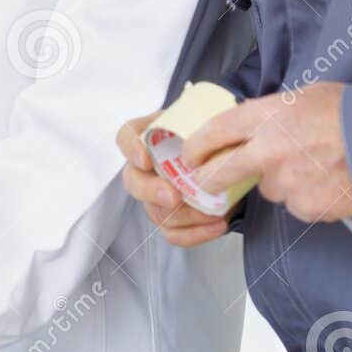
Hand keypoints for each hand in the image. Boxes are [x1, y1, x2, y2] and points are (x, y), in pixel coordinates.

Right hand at [117, 112, 233, 248]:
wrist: (225, 156)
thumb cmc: (209, 134)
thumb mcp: (208, 118)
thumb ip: (207, 119)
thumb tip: (221, 126)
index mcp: (149, 135)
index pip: (126, 136)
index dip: (131, 148)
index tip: (145, 159)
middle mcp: (145, 168)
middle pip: (134, 181)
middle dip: (152, 191)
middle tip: (173, 197)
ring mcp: (154, 195)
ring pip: (156, 212)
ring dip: (184, 216)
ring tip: (213, 213)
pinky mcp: (169, 218)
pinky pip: (173, 233)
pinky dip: (196, 233)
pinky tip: (217, 225)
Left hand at [183, 82, 351, 224]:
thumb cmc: (349, 111)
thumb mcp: (302, 96)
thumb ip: (271, 114)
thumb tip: (252, 126)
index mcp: (265, 117)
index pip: (214, 131)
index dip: (196, 146)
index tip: (190, 155)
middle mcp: (268, 151)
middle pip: (220, 173)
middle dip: (209, 180)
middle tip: (209, 181)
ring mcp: (286, 183)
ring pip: (268, 189)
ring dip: (279, 182)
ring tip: (311, 166)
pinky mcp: (305, 207)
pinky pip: (295, 205)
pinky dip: (306, 197)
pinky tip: (326, 181)